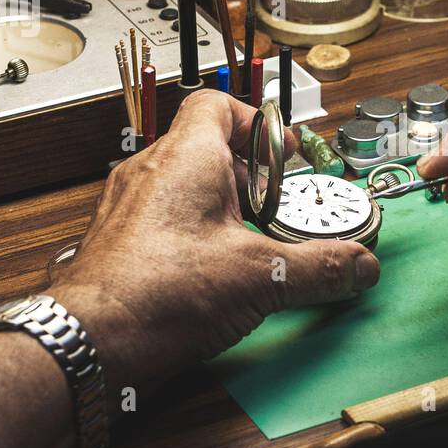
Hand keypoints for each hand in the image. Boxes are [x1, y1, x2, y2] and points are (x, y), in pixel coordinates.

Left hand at [49, 90, 379, 392]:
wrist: (88, 342)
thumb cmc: (158, 292)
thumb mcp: (260, 277)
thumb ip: (318, 268)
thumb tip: (359, 266)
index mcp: (187, 156)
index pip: (218, 105)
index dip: (257, 123)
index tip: (285, 154)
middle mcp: (151, 171)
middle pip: (206, 148)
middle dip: (249, 175)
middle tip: (277, 206)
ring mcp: (127, 206)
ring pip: (183, 184)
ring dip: (220, 205)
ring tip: (249, 240)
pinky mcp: (116, 241)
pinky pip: (162, 218)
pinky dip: (192, 232)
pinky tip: (212, 271)